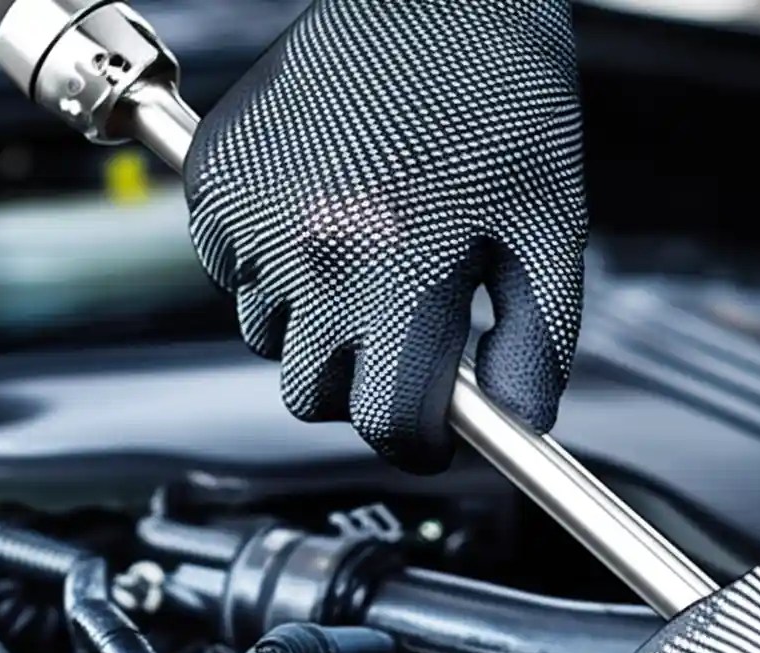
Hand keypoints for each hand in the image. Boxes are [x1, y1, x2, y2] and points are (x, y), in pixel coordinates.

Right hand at [185, 0, 586, 472]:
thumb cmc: (501, 106)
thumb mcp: (547, 235)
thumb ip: (535, 345)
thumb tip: (520, 423)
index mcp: (398, 281)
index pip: (387, 425)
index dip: (422, 440)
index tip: (437, 430)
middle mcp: (309, 259)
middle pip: (314, 395)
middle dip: (364, 385)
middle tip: (405, 332)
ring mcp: (249, 219)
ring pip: (267, 334)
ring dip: (313, 322)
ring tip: (367, 252)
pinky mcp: (213, 181)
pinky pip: (229, 267)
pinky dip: (269, 264)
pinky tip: (321, 212)